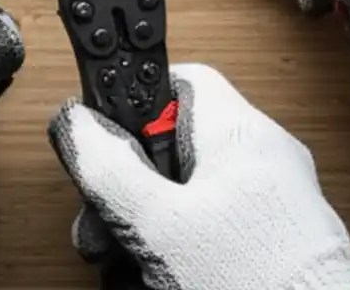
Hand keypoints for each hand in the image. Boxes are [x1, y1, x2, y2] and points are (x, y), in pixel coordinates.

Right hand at [50, 63, 349, 289]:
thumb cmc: (258, 284)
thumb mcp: (159, 223)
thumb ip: (110, 168)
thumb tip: (76, 123)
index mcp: (242, 132)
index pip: (179, 79)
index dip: (131, 104)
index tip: (100, 141)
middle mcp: (263, 159)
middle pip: (173, 148)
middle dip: (126, 190)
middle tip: (101, 228)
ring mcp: (272, 205)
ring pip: (186, 198)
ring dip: (144, 228)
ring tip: (126, 267)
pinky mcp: (274, 245)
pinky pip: (212, 231)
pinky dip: (178, 252)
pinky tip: (157, 280)